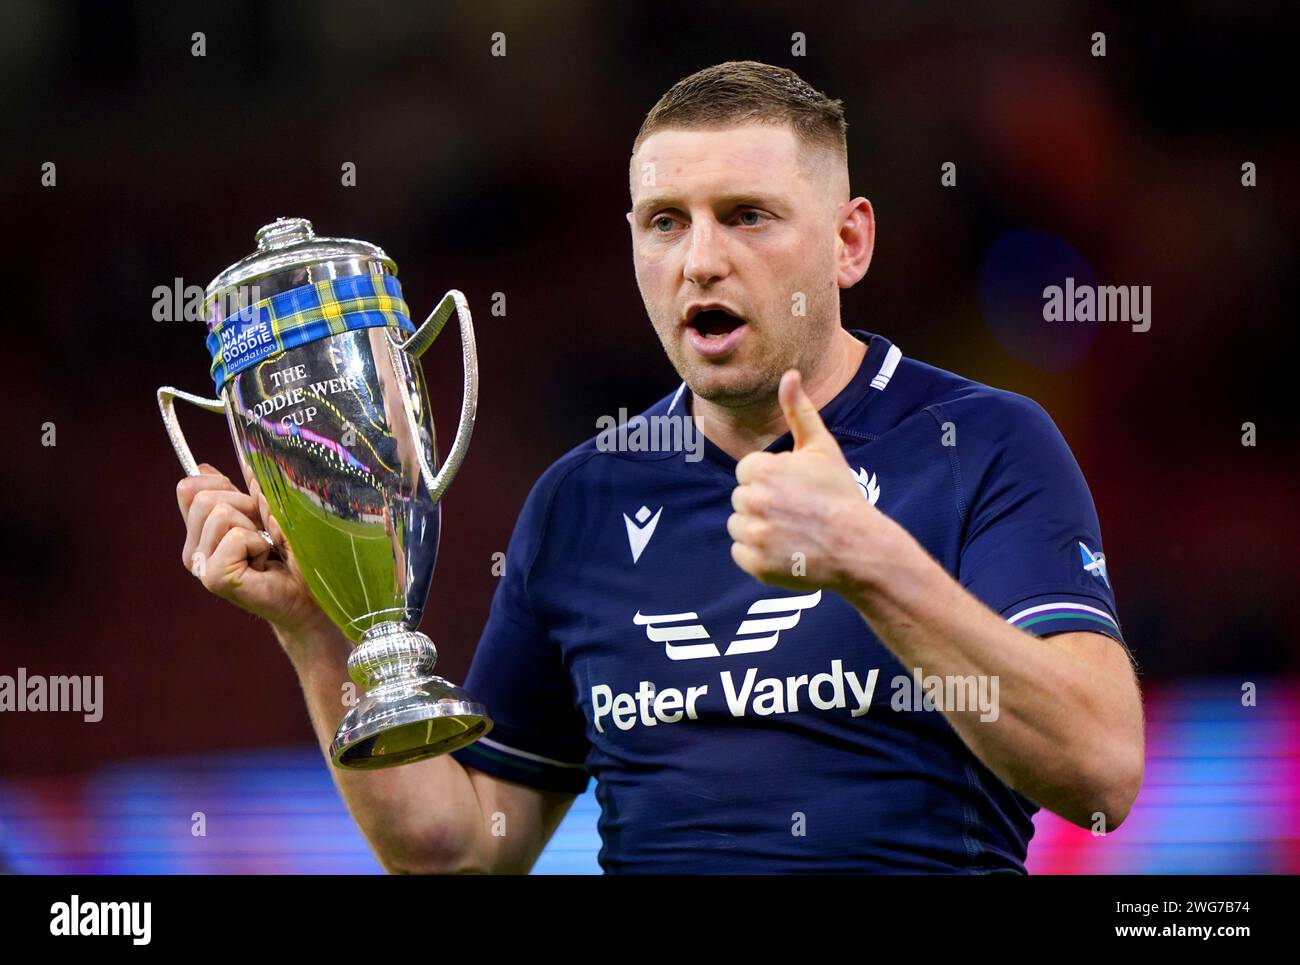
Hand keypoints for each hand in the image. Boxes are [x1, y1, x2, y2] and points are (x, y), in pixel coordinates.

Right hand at [176, 462, 330, 637]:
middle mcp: (193, 549)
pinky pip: (235, 536)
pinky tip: (264, 564)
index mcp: (200, 532)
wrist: (309, 594)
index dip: (222, 485)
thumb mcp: (268, 512)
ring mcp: (200, 565)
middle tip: (262, 533)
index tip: (249, 507)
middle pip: (204, 496)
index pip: (190, 487)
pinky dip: (259, 545)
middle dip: (244, 505)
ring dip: (253, 527)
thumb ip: (247, 489)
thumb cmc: (293, 554)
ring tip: (264, 550)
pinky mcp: (213, 577)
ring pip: (219, 513)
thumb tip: (226, 461)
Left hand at [728, 369, 900, 593]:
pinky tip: (786, 551)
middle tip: (797, 512)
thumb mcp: (822, 448)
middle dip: (764, 504)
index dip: (772, 480)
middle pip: (741, 499)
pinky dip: (759, 556)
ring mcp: (753, 534)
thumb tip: (790, 374)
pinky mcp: (755, 564)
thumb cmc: (839, 495)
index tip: (795, 490)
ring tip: (792, 532)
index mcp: (761, 470)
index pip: (747, 472)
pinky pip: (741, 554)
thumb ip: (799, 410)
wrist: (859, 547)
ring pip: (738, 526)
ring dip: (759, 530)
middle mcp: (752, 501)